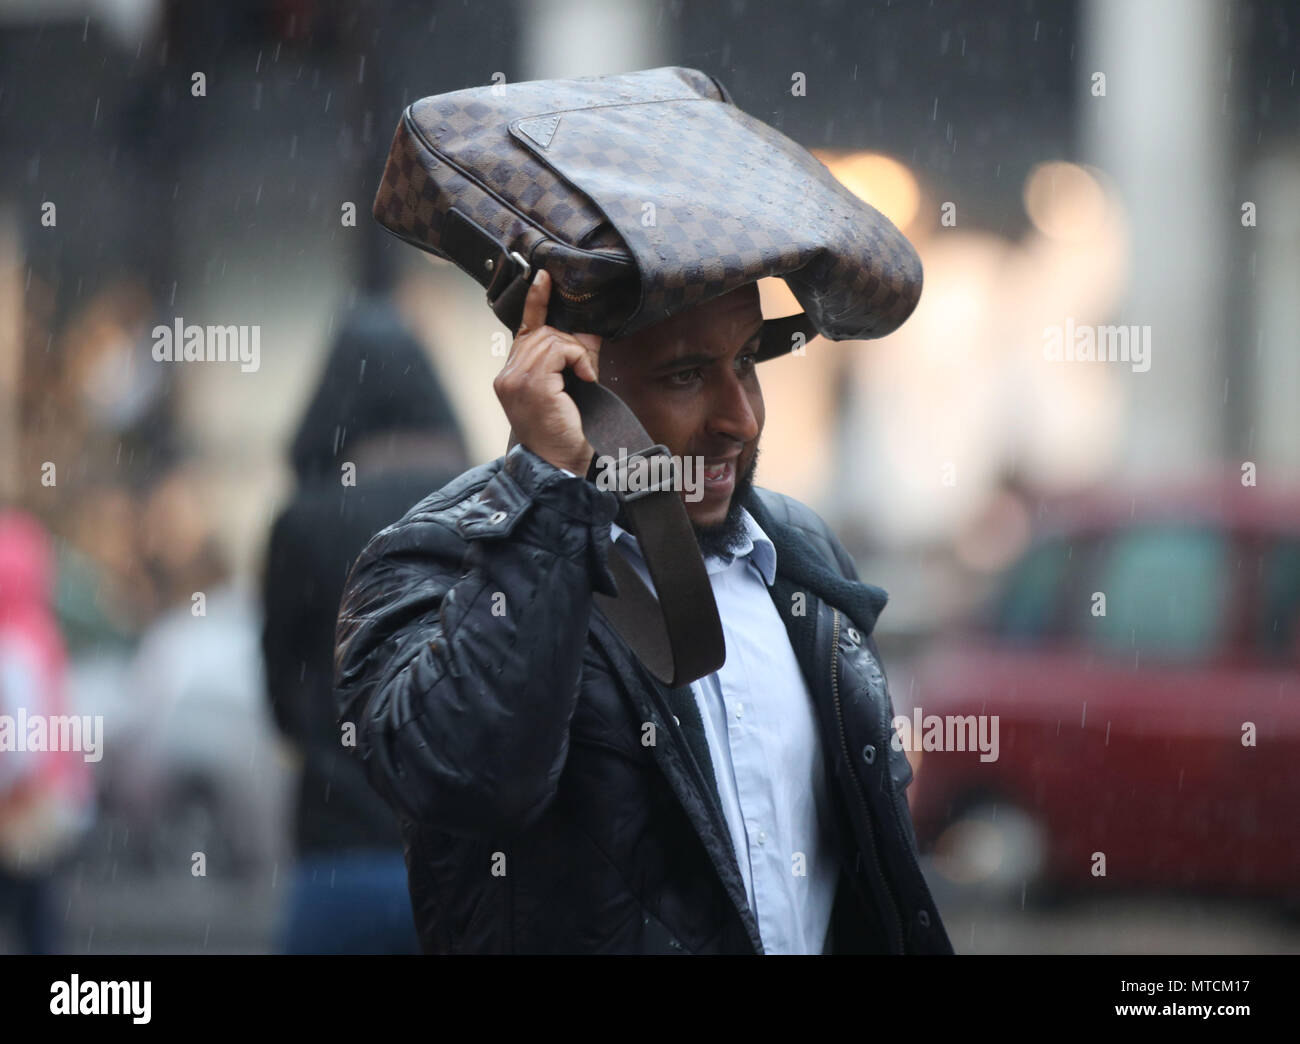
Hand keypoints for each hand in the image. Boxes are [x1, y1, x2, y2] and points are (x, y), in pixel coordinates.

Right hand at [494, 269, 601, 475]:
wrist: (559, 467)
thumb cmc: (564, 434)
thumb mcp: (565, 390)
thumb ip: (567, 361)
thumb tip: (588, 334)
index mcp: (511, 375)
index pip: (523, 329)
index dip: (535, 301)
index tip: (543, 277)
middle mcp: (507, 374)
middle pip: (542, 331)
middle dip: (571, 341)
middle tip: (588, 364)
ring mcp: (516, 378)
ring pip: (552, 337)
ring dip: (577, 353)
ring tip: (585, 377)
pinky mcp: (531, 383)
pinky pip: (560, 349)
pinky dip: (579, 359)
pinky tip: (585, 379)